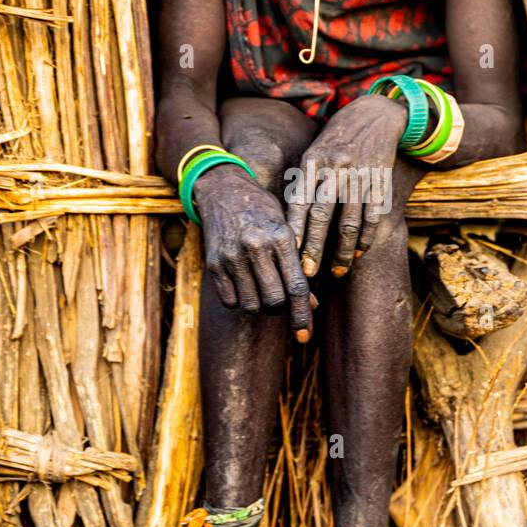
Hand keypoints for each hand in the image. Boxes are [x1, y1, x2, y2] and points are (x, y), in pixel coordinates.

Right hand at [195, 165, 312, 339]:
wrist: (223, 189)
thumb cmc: (263, 211)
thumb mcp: (285, 230)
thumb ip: (298, 266)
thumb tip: (312, 305)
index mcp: (281, 237)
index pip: (296, 286)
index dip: (302, 315)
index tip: (304, 336)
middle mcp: (256, 246)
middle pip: (274, 300)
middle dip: (280, 308)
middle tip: (279, 300)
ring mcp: (232, 255)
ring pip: (251, 305)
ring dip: (259, 305)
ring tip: (261, 290)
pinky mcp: (214, 263)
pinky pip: (230, 301)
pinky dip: (239, 301)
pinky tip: (243, 285)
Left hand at [286, 95, 405, 276]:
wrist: (374, 116)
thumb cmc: (335, 142)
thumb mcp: (313, 153)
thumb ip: (301, 184)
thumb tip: (284, 224)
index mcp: (312, 161)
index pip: (300, 201)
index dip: (293, 230)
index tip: (287, 254)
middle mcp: (335, 168)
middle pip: (322, 214)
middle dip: (314, 247)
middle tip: (307, 273)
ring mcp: (360, 175)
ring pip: (350, 220)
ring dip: (342, 249)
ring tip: (336, 271)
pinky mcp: (380, 180)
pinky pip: (372, 215)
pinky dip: (366, 237)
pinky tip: (358, 253)